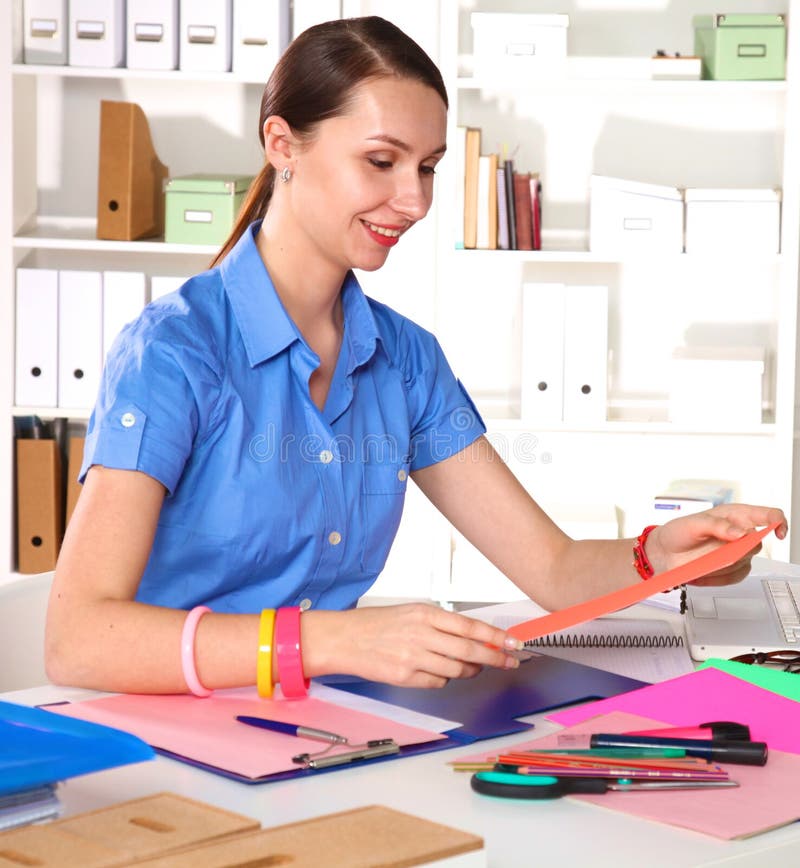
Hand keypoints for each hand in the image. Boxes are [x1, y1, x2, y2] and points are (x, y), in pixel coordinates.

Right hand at [301, 603, 523, 687]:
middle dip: (495, 658)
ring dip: (471, 671)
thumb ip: (440, 624)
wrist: (345, 639)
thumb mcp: (411, 612)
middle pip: (470, 650)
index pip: (470, 626)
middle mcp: (422, 634)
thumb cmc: (377, 624)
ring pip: (457, 670)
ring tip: (474, 668)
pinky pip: (438, 682)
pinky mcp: (406, 677)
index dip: (495, 637)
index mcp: (425, 613)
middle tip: (509, 662)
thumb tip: (473, 636)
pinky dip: (445, 679)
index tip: (513, 643)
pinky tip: (441, 672)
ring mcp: (414, 657)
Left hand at [646, 504, 786, 586]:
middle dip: (737, 549)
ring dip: (723, 564)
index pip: (767, 515)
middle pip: (756, 544)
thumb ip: (718, 525)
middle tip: (714, 550)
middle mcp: (739, 533)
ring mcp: (736, 552)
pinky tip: (703, 572)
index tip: (777, 531)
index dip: (777, 522)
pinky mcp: (731, 569)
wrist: (664, 553)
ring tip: (701, 560)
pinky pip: (735, 577)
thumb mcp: (693, 523)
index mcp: (734, 515)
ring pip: (745, 562)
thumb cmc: (677, 533)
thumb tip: (740, 532)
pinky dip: (719, 577)